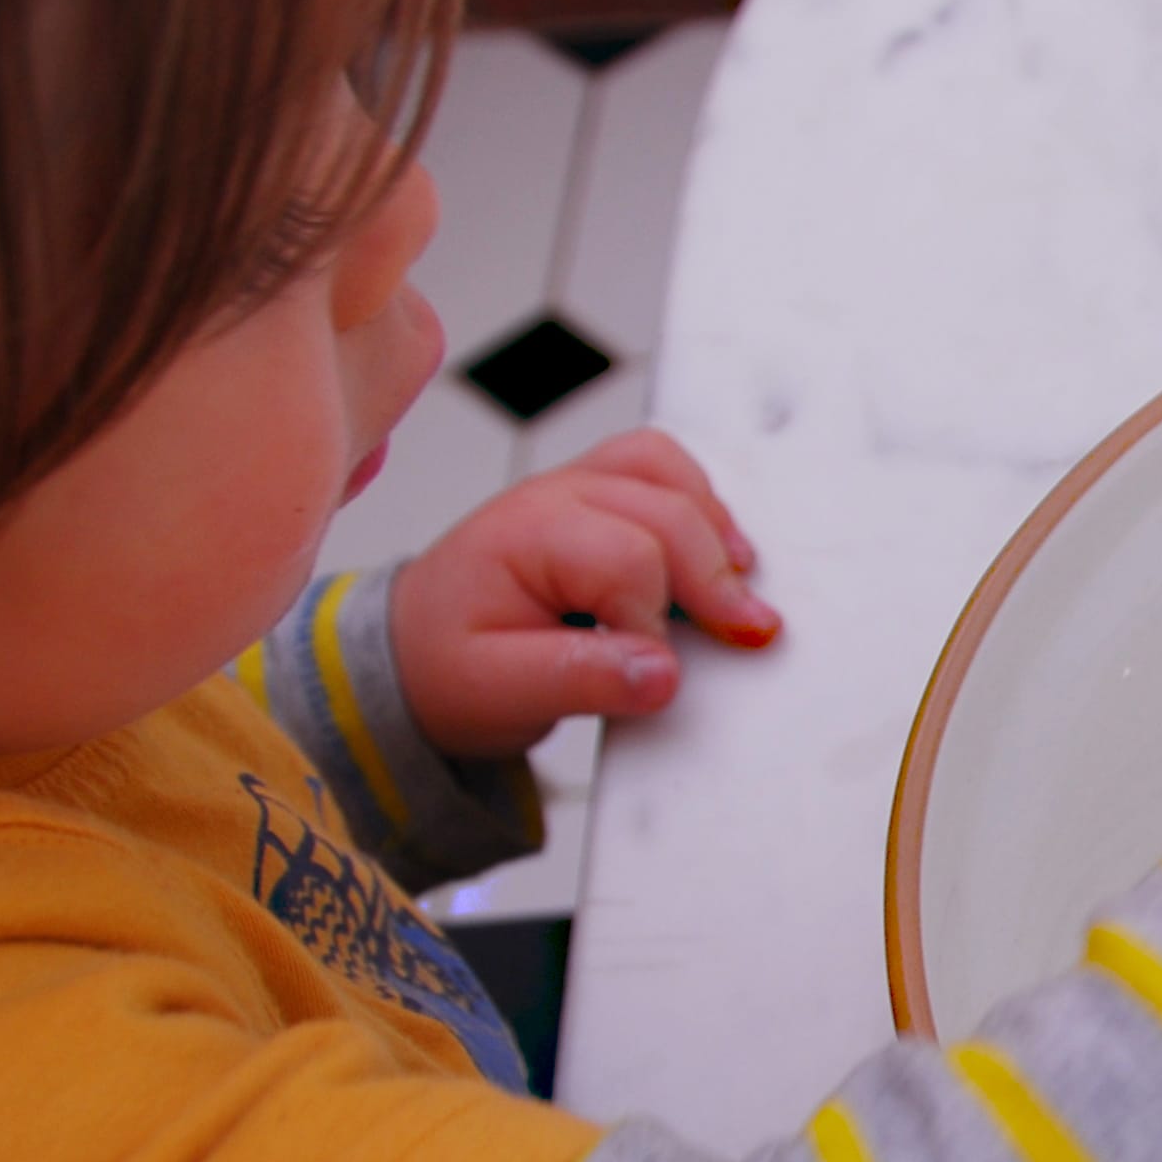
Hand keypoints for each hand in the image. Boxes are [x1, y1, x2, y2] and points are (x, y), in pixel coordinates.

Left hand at [390, 430, 780, 757]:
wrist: (413, 654)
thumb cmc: (448, 667)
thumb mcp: (496, 694)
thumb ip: (577, 681)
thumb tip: (661, 673)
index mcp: (523, 537)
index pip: (627, 559)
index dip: (657, 620)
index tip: (661, 673)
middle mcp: (553, 497)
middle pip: (664, 509)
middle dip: (714, 575)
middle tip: (747, 633)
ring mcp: (577, 489)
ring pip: (666, 470)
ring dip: (714, 525)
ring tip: (740, 582)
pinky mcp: (598, 497)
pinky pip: (662, 468)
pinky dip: (701, 502)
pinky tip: (717, 549)